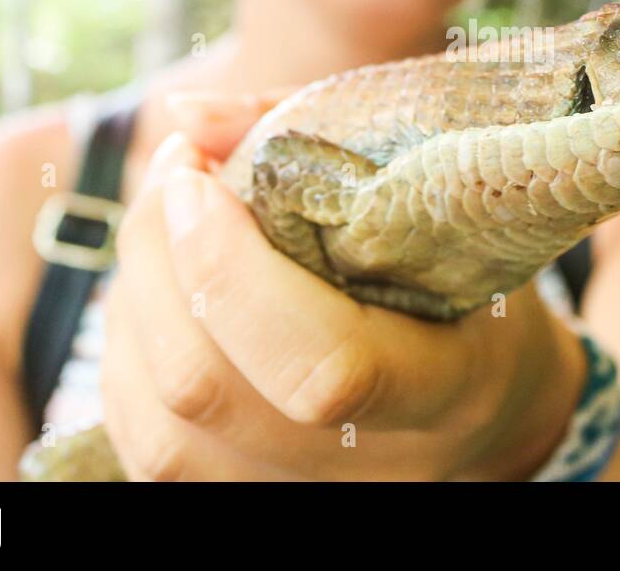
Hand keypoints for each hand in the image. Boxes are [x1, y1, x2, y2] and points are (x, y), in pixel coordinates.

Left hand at [99, 93, 586, 479]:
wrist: (492, 404)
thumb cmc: (471, 282)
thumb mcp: (434, 206)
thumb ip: (319, 145)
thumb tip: (186, 118)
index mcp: (447, 389)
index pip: (323, 365)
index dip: (230, 268)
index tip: (201, 175)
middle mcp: (376, 468)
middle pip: (209, 391)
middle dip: (156, 259)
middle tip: (175, 177)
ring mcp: (308, 498)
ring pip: (160, 434)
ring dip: (131, 306)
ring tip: (161, 231)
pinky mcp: (253, 500)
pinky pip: (148, 452)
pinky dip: (127, 361)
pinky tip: (155, 297)